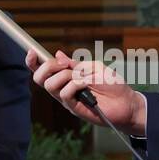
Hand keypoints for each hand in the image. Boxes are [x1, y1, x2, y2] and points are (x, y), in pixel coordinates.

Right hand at [26, 49, 147, 134]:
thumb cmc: (113, 85)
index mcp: (67, 78)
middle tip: (64, 65)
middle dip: (48, 67)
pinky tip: (86, 84)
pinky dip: (75, 84)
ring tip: (81, 77)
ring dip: (64, 76)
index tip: (31, 51)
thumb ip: (76, 64)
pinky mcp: (74, 108)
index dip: (33, 62)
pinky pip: (64, 93)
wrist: (127, 102)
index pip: (44, 71)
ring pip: (49, 86)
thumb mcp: (94, 67)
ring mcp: (68, 99)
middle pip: (40, 78)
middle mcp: (63, 89)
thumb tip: (58, 55)